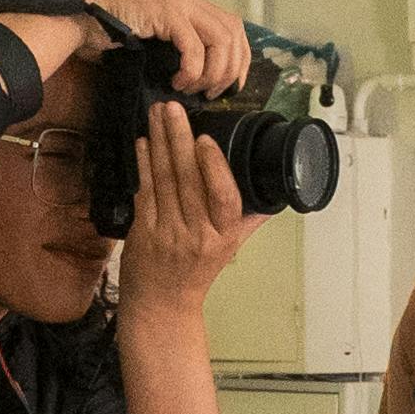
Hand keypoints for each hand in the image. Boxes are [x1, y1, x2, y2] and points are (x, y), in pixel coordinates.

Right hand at [11, 0, 250, 99]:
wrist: (81, 15)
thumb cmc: (112, 30)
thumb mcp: (155, 36)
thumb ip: (180, 45)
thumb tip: (204, 77)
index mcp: (189, 1)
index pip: (233, 27)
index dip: (239, 58)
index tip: (231, 85)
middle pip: (233, 32)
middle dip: (230, 69)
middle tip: (212, 93)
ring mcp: (178, 1)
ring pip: (219, 39)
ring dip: (211, 71)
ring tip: (191, 88)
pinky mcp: (166, 11)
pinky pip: (194, 46)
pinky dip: (192, 69)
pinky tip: (178, 82)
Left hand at [111, 91, 249, 319]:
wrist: (162, 305)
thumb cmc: (196, 274)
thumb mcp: (231, 248)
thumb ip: (248, 219)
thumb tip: (270, 195)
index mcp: (224, 236)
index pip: (224, 198)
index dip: (214, 166)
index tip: (204, 139)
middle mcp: (197, 235)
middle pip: (188, 179)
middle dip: (179, 138)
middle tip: (174, 108)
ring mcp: (168, 234)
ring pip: (164, 180)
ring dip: (159, 142)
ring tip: (157, 115)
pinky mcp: (143, 232)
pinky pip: (144, 191)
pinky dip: (143, 164)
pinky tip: (143, 142)